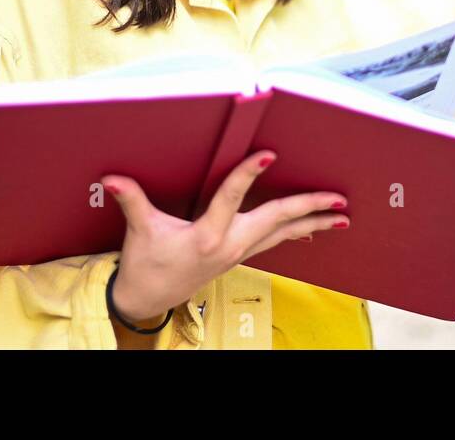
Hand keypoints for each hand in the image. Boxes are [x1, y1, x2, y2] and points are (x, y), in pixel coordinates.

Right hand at [102, 150, 348, 322]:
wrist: (147, 299)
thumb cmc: (145, 264)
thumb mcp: (140, 230)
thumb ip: (132, 200)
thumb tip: (111, 177)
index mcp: (207, 235)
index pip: (232, 198)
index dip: (248, 175)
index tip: (267, 155)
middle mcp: (230, 244)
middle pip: (277, 220)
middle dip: (310, 208)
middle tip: (339, 198)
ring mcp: (238, 252)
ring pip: (283, 233)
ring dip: (314, 223)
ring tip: (343, 215)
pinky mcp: (239, 255)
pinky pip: (275, 241)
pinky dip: (297, 231)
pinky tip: (314, 228)